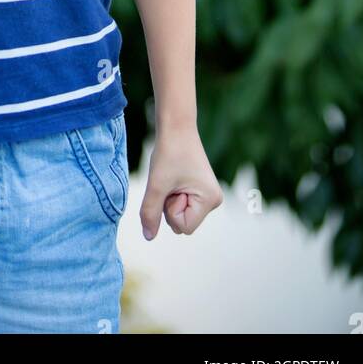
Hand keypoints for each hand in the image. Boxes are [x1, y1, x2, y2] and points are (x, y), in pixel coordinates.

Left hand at [139, 124, 223, 238]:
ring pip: (181, 215)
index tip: (172, 186)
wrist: (176, 126)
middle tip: (171, 180)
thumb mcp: (156, 184)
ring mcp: (208, 195)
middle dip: (170, 205)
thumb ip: (150, 212)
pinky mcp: (201, 190)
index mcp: (210, 200)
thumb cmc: (168, 152)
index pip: (183, 227)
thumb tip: (148, 237)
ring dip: (170, 199)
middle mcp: (214, 200)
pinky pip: (182, 204)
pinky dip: (173, 194)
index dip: (170, 210)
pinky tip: (175, 177)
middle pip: (182, 223)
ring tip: (172, 177)